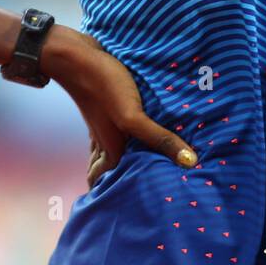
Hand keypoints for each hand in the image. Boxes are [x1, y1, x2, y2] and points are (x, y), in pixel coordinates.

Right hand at [40, 25, 197, 184]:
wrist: (76, 55)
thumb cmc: (103, 86)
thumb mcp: (132, 116)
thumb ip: (158, 139)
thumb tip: (190, 162)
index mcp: (112, 151)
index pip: (115, 186)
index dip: (126, 200)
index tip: (150, 209)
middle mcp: (107, 143)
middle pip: (113, 174)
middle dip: (128, 185)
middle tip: (158, 191)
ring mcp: (105, 127)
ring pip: (114, 154)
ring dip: (128, 163)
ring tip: (152, 169)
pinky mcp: (108, 109)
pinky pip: (119, 132)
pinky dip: (130, 138)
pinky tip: (143, 133)